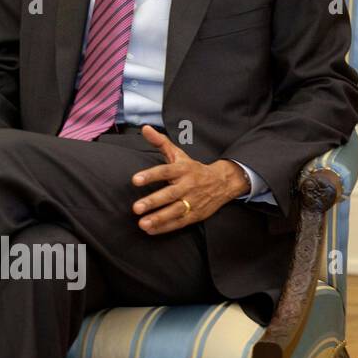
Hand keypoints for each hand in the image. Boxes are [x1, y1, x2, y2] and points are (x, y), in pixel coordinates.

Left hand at [130, 125, 249, 234]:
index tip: (135, 180)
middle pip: (170, 194)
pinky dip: (166, 227)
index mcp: (182, 170)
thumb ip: (160, 142)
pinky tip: (151, 230)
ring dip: (159, 218)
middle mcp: (188, 185)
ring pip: (175, 211)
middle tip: (136, 208)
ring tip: (142, 223)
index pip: (165, 171)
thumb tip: (145, 128)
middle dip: (153, 201)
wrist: (222, 182)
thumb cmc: (193, 168)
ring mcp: (193, 201)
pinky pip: (180, 222)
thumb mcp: (178, 154)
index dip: (150, 175)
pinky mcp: (196, 214)